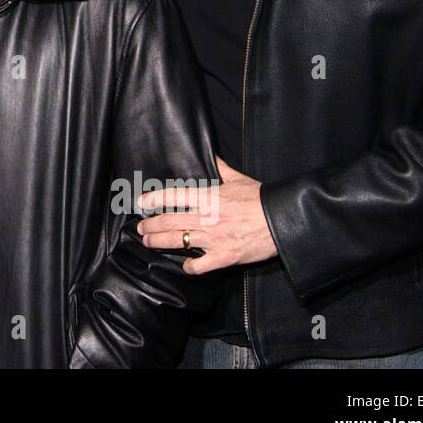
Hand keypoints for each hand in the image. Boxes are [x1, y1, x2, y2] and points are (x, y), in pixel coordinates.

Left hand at [136, 157, 277, 274]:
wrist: (282, 220)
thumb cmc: (260, 198)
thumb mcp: (238, 179)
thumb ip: (220, 168)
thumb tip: (211, 155)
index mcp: (207, 197)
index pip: (171, 196)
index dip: (152, 200)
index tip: (140, 203)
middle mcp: (205, 217)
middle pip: (168, 222)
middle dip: (149, 226)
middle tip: (140, 228)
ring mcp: (213, 239)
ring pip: (176, 242)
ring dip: (158, 243)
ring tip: (148, 242)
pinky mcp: (223, 257)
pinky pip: (198, 266)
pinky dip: (189, 267)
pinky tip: (185, 265)